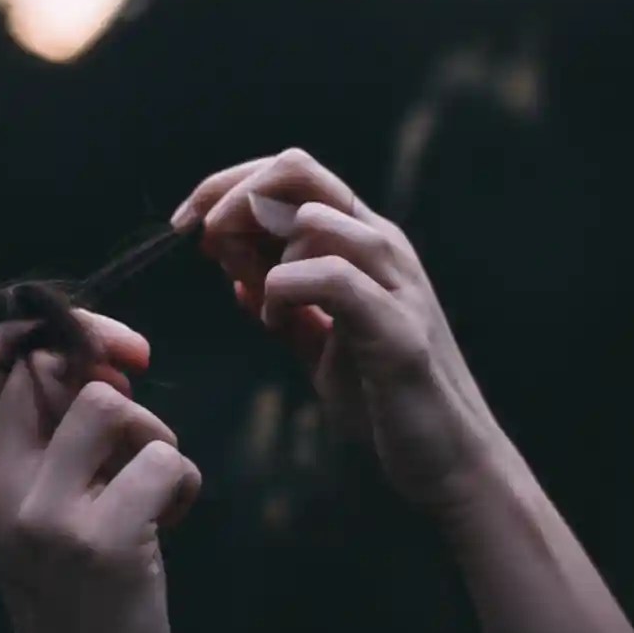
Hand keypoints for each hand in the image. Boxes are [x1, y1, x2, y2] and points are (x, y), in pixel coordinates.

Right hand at [0, 312, 201, 632]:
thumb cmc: (82, 581)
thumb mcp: (43, 502)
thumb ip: (52, 431)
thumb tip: (105, 359)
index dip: (41, 330)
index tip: (98, 355)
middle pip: (45, 360)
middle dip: (112, 370)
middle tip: (135, 421)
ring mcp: (43, 516)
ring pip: (111, 402)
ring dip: (153, 433)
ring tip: (151, 484)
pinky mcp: (100, 542)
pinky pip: (165, 459)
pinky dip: (185, 484)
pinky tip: (169, 523)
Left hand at [173, 149, 504, 510]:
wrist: (450, 462)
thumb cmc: (386, 403)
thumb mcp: (321, 344)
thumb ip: (284, 304)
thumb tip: (236, 273)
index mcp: (362, 242)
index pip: (291, 173)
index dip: (226, 186)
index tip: (184, 224)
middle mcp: (381, 245)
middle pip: (297, 170)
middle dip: (230, 196)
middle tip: (200, 242)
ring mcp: (395, 280)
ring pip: (310, 219)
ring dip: (259, 254)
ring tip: (257, 305)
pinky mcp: (396, 326)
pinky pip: (329, 275)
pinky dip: (284, 292)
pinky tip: (274, 324)